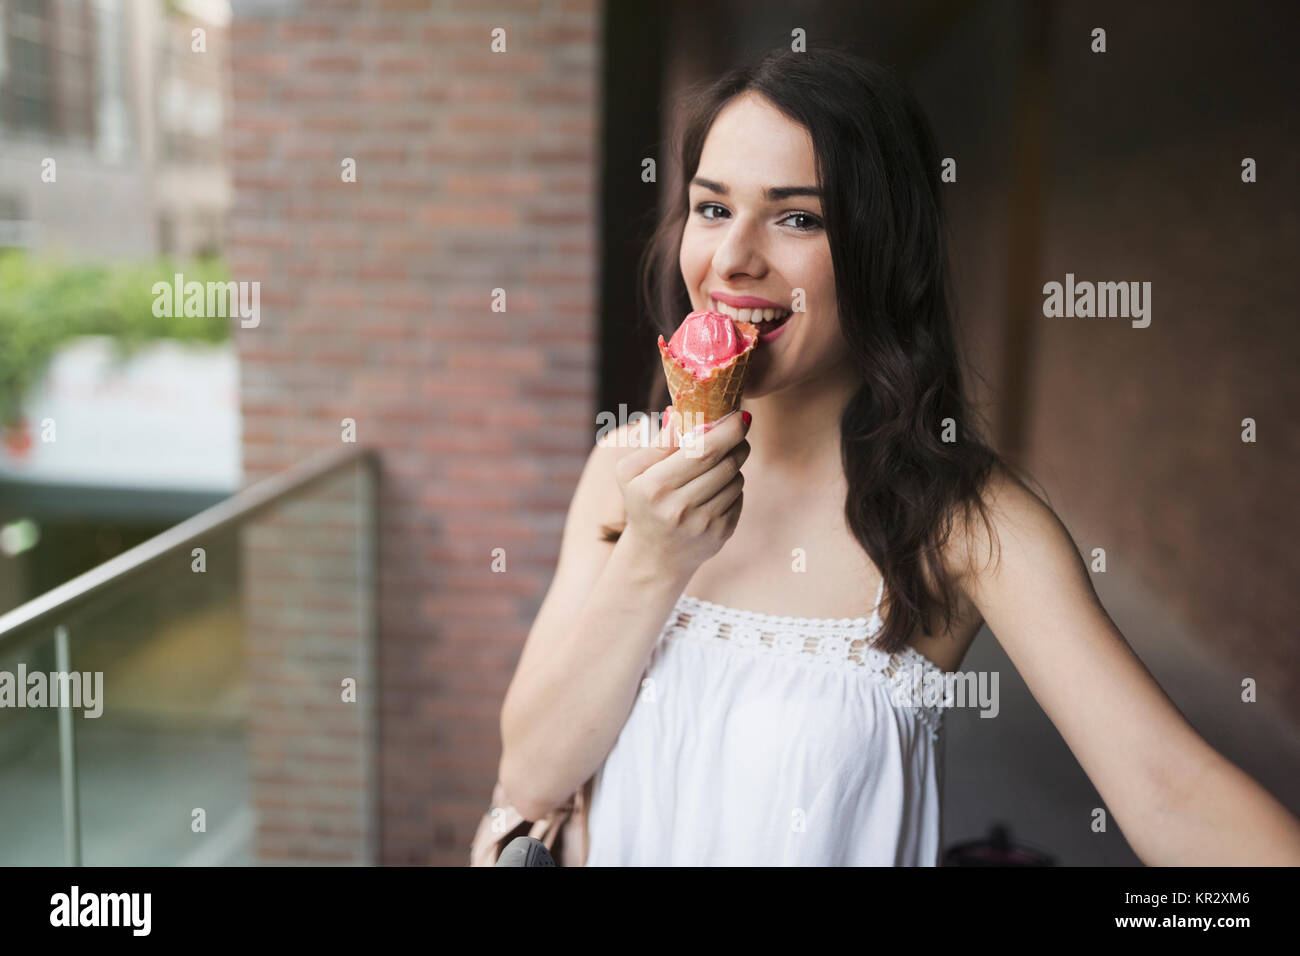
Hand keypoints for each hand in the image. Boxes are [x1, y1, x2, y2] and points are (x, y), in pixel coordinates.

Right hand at [613, 406, 750, 579]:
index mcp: (654, 487)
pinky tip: (717, 487)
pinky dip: (733, 486)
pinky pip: (739, 496)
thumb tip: (680, 414)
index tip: (739, 415)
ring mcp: (703, 523)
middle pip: (725, 462)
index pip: (701, 450)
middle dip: (738, 440)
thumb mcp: (632, 472)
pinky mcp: (721, 533)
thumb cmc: (643, 502)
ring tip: (720, 461)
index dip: (727, 430)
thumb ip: (657, 443)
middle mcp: (679, 508)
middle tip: (740, 428)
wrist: (655, 554)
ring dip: (734, 463)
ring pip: (736, 478)